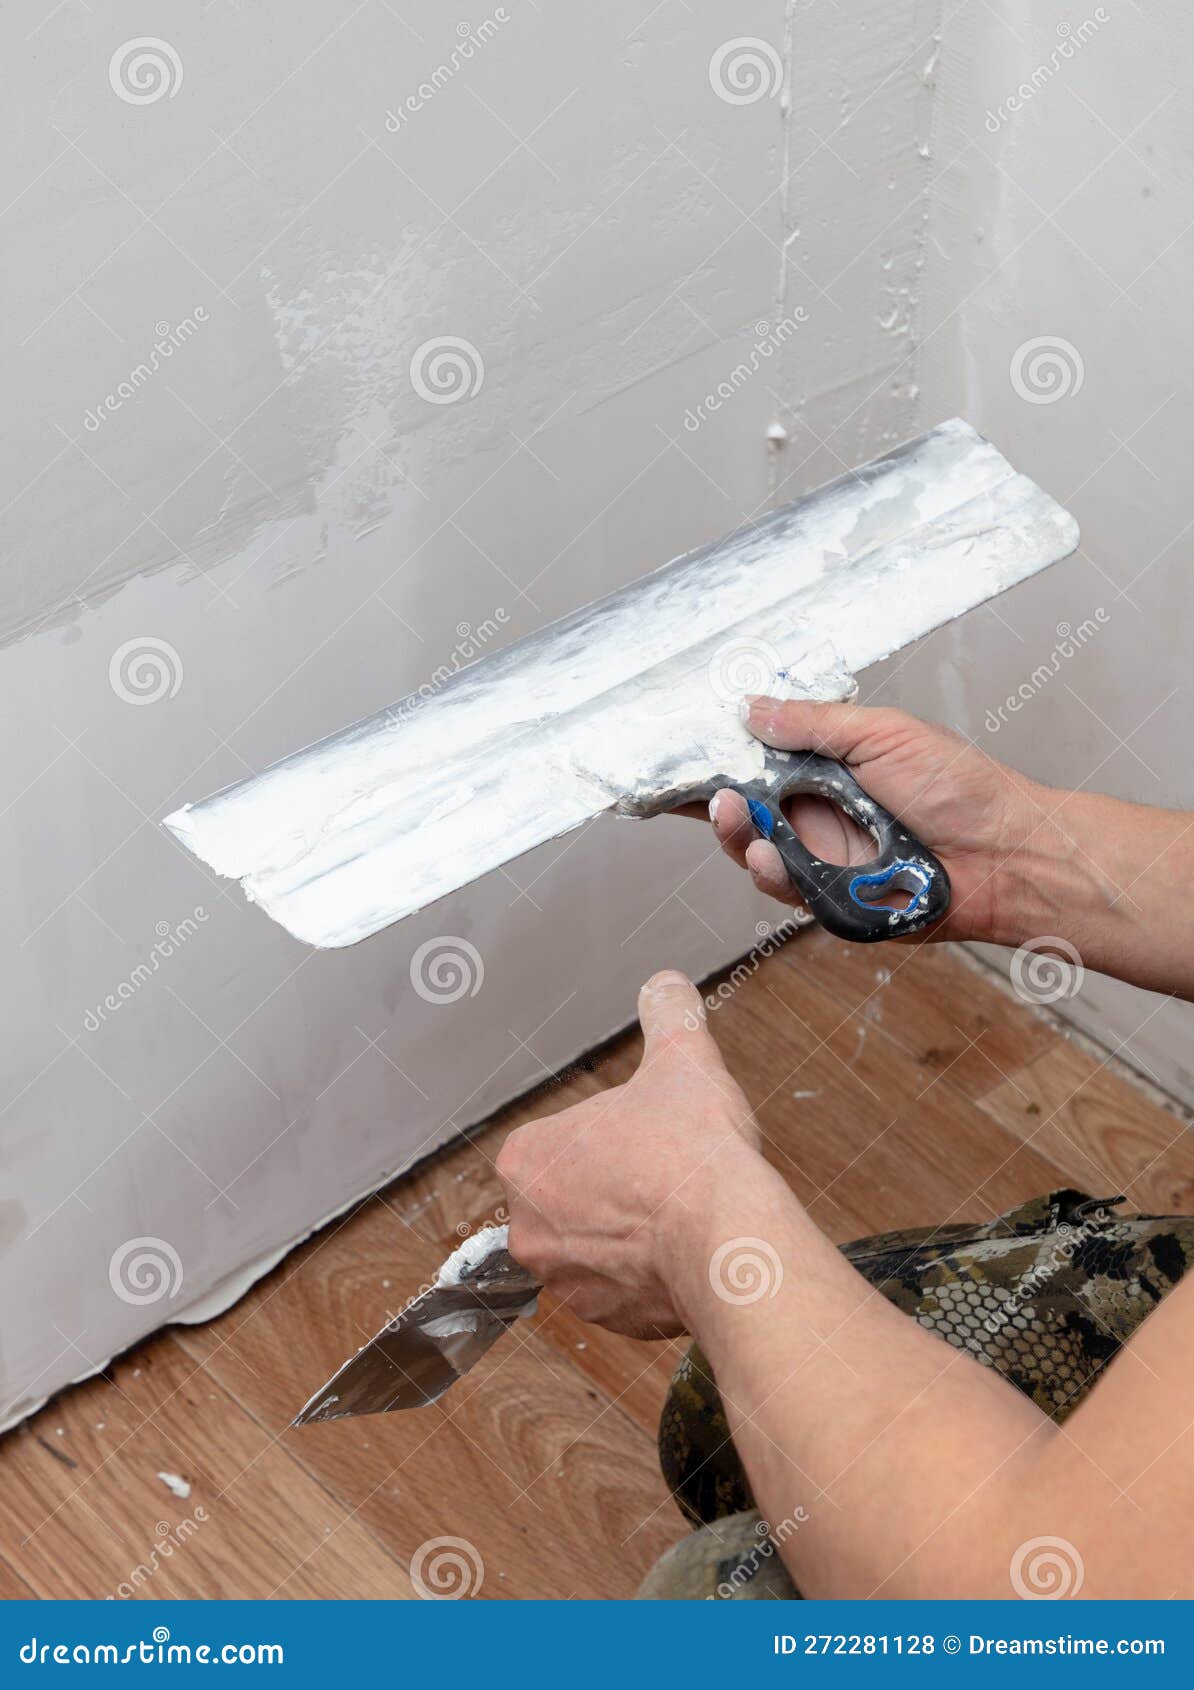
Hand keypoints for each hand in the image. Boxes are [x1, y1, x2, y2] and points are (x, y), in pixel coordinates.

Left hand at [496, 972, 764, 1338]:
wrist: (727, 1240)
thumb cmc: (693, 1152)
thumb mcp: (682, 1058)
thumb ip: (668, 1013)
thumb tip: (665, 985)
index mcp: (528, 1160)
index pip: (560, 1141)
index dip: (608, 1135)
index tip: (642, 1137)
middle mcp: (528, 1226)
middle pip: (573, 1194)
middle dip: (614, 1186)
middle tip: (662, 1174)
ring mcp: (564, 1278)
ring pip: (596, 1243)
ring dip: (629, 1231)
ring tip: (677, 1211)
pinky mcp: (603, 1318)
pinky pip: (622, 1289)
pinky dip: (649, 1273)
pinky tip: (683, 1248)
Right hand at [710, 698, 1043, 942]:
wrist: (1006, 851)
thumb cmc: (962, 789)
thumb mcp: (883, 734)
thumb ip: (812, 724)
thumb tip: (752, 709)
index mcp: (826, 767)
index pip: (754, 761)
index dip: (714, 760)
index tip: (676, 755)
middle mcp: (817, 813)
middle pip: (741, 810)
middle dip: (711, 802)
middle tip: (699, 791)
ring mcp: (823, 858)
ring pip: (754, 851)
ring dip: (737, 835)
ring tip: (733, 815)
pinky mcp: (832, 899)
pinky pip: (785, 889)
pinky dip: (772, 872)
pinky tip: (770, 856)